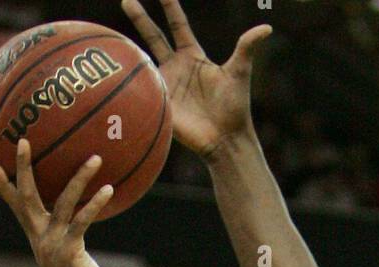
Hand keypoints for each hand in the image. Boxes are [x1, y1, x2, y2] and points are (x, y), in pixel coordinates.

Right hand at [0, 140, 112, 266]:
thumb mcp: (67, 251)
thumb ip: (67, 232)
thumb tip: (80, 215)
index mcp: (35, 233)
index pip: (14, 203)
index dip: (2, 184)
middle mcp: (40, 234)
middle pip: (28, 195)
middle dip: (24, 167)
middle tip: (23, 141)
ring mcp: (54, 241)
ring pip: (65, 201)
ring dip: (80, 178)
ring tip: (95, 159)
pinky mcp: (71, 249)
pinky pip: (83, 220)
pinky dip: (95, 203)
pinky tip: (107, 190)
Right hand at [122, 0, 270, 158]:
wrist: (225, 140)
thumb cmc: (235, 108)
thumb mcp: (239, 73)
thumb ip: (247, 48)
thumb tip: (266, 27)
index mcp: (193, 57)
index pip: (178, 25)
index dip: (170, 6)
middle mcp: (176, 68)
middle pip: (153, 36)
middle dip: (140, 18)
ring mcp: (166, 85)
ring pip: (142, 61)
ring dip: (128, 48)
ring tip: (112, 35)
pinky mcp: (159, 104)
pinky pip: (141, 88)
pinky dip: (129, 80)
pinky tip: (114, 71)